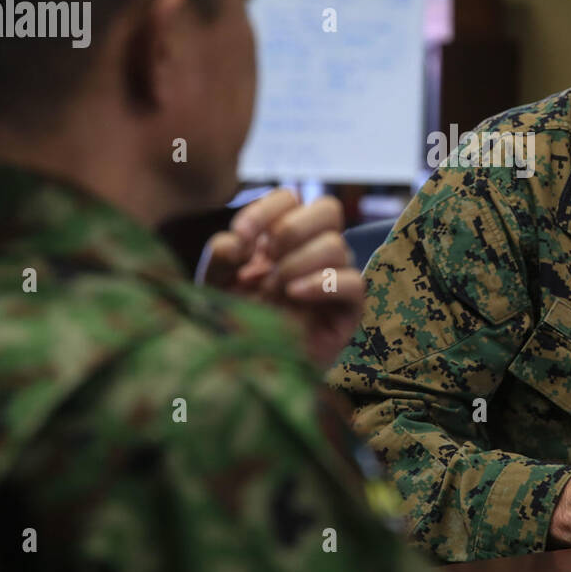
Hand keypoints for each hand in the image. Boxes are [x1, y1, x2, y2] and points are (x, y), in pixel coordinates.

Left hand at [197, 189, 364, 366]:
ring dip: (298, 263)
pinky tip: (294, 295)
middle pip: (328, 209)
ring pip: (338, 245)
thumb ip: (223, 254)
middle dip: (292, 230)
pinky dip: (323, 283)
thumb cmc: (235, 323)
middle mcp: (313, 252)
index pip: (290, 198)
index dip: (266, 210)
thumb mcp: (216, 284)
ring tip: (273, 290)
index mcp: (283, 238)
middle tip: (267, 260)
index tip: (241, 238)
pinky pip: (354, 283)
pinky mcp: (347, 311)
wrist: (246, 373)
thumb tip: (239, 241)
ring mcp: (333, 279)